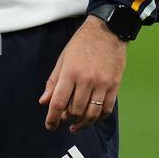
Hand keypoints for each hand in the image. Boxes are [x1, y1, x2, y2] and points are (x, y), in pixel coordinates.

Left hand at [39, 16, 126, 132]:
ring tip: (76, 126)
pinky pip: (106, 109)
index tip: (50, 126)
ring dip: (82, 124)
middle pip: (74, 111)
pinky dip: (98, 118)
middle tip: (63, 120)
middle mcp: (86, 80)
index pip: (58, 103)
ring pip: (91, 114)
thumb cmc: (81, 44)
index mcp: (70, 73)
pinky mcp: (114, 86)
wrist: (107, 31)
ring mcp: (102, 84)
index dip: (52, 119)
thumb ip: (53, 82)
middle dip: (66, 120)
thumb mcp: (63, 59)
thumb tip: (43, 102)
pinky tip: (91, 119)